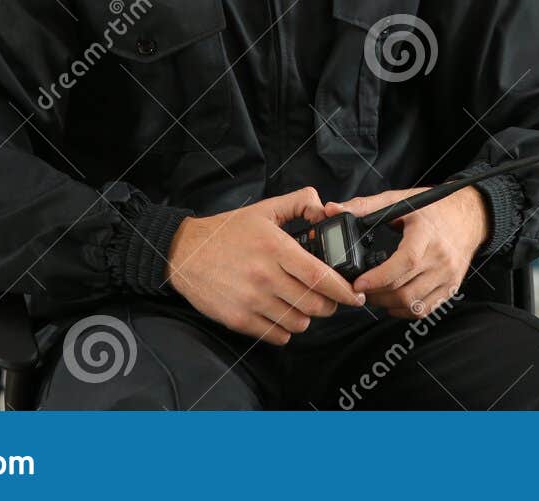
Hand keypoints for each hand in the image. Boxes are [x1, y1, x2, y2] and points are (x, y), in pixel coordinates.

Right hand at [166, 187, 363, 345]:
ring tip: (302, 305)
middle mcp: (264, 277)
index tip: (355, 295)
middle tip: (328, 299)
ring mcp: (251, 301)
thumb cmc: (227, 231)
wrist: (183, 252)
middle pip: (313, 304)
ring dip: (306, 317)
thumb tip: (325, 210)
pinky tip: (282, 315)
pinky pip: (276, 335)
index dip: (343, 290)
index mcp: (275, 248)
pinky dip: (285, 330)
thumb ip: (299, 202)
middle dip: (328, 305)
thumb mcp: (264, 209)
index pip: (319, 276)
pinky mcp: (238, 320)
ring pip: (297, 323)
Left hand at [323, 185, 487, 318]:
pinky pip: (425, 310)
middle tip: (358, 288)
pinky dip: (404, 311)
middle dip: (375, 294)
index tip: (358, 283)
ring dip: (388, 304)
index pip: (405, 262)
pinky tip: (393, 301)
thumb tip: (331, 209)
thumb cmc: (433, 207)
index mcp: (427, 234)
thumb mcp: (400, 199)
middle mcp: (441, 258)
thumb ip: (364, 206)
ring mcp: (448, 275)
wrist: (470, 216)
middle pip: (405, 289)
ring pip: (413, 304)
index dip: (379, 278)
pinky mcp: (451, 287)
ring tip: (374, 294)